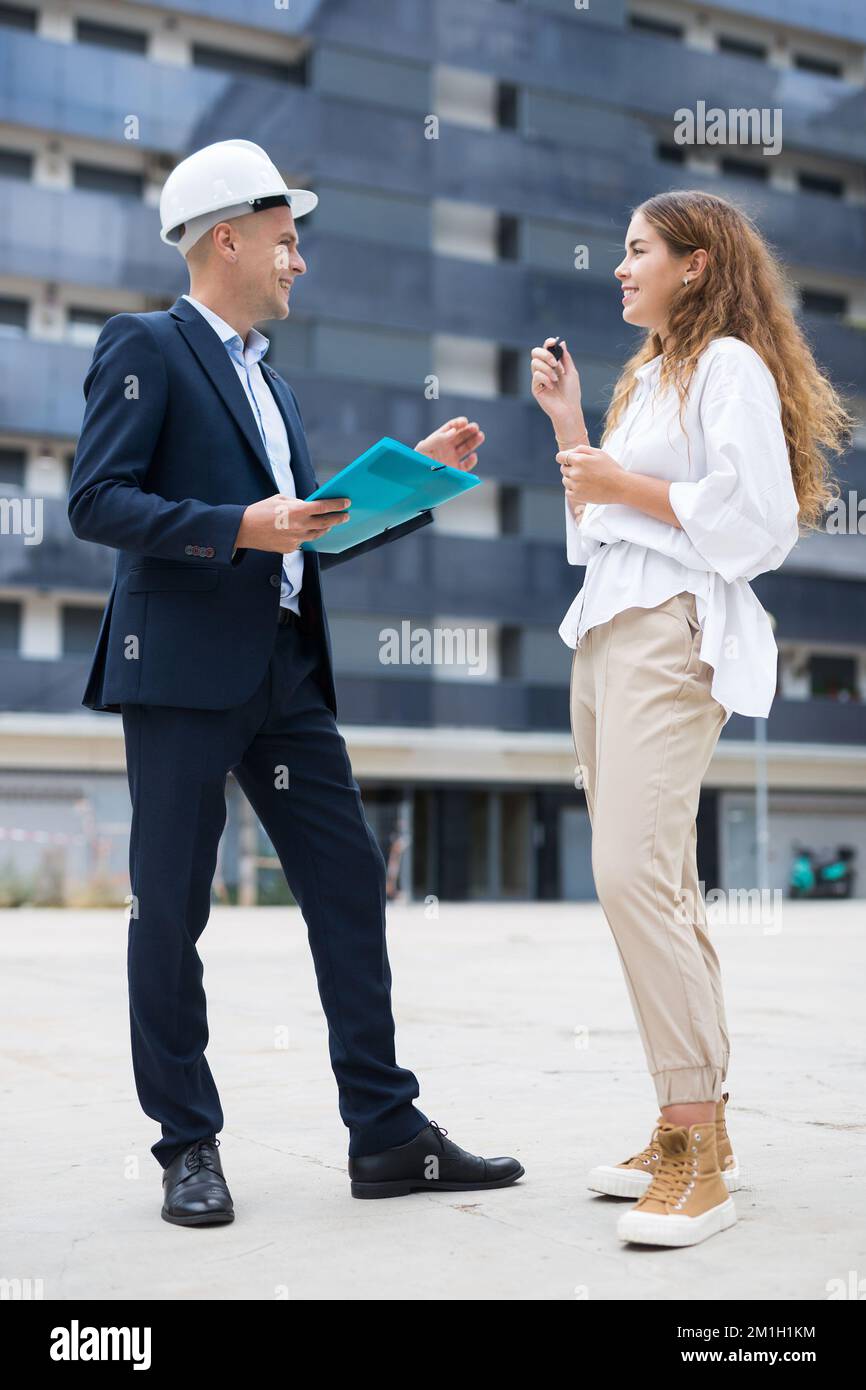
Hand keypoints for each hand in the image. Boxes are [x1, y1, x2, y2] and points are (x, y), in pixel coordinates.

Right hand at [235, 494, 350, 553]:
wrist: (244, 530)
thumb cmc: (260, 511)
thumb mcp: (280, 500)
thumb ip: (297, 503)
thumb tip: (309, 506)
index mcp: (297, 511)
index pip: (323, 508)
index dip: (337, 505)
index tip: (346, 503)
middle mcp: (299, 527)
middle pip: (325, 523)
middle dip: (338, 519)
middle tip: (346, 516)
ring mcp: (296, 540)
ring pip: (317, 534)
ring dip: (325, 528)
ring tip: (330, 524)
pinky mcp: (291, 548)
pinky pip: (303, 542)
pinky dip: (306, 535)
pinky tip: (307, 531)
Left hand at [415, 416, 483, 471]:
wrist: (416, 481)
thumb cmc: (416, 462)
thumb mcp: (424, 448)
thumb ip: (438, 438)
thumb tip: (454, 431)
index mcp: (438, 439)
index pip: (451, 428)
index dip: (458, 423)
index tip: (464, 422)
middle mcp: (447, 447)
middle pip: (461, 436)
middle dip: (469, 430)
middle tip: (475, 427)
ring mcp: (452, 458)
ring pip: (467, 448)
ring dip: (474, 441)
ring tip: (481, 436)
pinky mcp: (456, 471)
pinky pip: (467, 465)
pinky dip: (472, 461)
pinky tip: (474, 456)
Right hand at [531, 337, 582, 434]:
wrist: (569, 409)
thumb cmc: (572, 393)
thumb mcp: (571, 372)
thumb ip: (566, 358)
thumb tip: (561, 343)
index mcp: (552, 365)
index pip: (545, 349)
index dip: (547, 343)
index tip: (553, 342)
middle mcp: (543, 370)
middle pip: (535, 353)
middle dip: (545, 354)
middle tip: (555, 363)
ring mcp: (538, 379)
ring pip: (535, 363)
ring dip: (548, 369)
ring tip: (557, 379)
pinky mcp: (535, 388)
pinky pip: (536, 376)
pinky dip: (546, 379)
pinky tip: (552, 387)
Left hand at [556, 445, 624, 506]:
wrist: (621, 487)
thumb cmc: (611, 468)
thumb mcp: (599, 453)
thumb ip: (582, 449)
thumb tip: (569, 452)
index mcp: (579, 460)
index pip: (560, 457)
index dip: (564, 457)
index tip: (569, 460)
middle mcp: (575, 473)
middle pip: (563, 468)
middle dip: (570, 468)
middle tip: (584, 471)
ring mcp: (575, 485)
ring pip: (565, 480)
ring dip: (571, 479)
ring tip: (586, 480)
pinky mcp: (577, 496)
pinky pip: (567, 492)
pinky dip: (573, 490)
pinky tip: (584, 487)